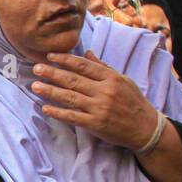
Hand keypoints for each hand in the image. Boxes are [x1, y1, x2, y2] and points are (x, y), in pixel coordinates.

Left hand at [30, 51, 159, 150]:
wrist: (145, 128)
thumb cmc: (134, 102)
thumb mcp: (123, 80)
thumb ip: (103, 67)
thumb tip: (87, 53)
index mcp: (111, 78)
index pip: (84, 66)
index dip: (65, 60)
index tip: (50, 56)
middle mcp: (104, 91)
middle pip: (73, 80)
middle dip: (53, 73)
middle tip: (36, 68)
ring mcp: (99, 108)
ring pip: (70, 97)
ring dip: (50, 91)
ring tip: (35, 85)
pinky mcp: (95, 124)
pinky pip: (73, 117)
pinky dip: (58, 112)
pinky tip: (45, 108)